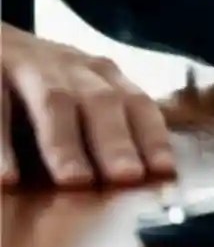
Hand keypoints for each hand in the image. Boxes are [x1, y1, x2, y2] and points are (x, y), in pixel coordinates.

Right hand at [1, 24, 174, 187]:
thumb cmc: (36, 80)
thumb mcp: (75, 92)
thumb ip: (102, 127)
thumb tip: (140, 178)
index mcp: (99, 74)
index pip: (136, 103)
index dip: (153, 135)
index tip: (165, 170)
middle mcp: (71, 66)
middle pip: (101, 101)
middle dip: (116, 140)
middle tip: (127, 177)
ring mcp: (28, 64)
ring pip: (53, 101)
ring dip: (65, 142)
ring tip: (75, 181)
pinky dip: (2, 145)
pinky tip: (7, 178)